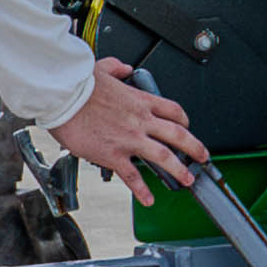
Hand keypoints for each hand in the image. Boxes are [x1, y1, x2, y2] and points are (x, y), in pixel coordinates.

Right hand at [46, 56, 205, 204]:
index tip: (187, 126)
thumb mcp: (102, 68)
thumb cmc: (79, 85)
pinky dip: (142, 190)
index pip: (173, 110)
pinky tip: (148, 199)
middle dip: (195, 147)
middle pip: (178, 135)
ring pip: (164, 157)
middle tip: (203, 156)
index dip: (184, 120)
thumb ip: (116, 68)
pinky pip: (132, 176)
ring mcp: (130, 139)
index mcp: (140, 100)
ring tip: (188, 179)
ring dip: (179, 170)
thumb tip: (123, 67)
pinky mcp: (113, 154)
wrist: (63, 98)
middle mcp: (141, 120)